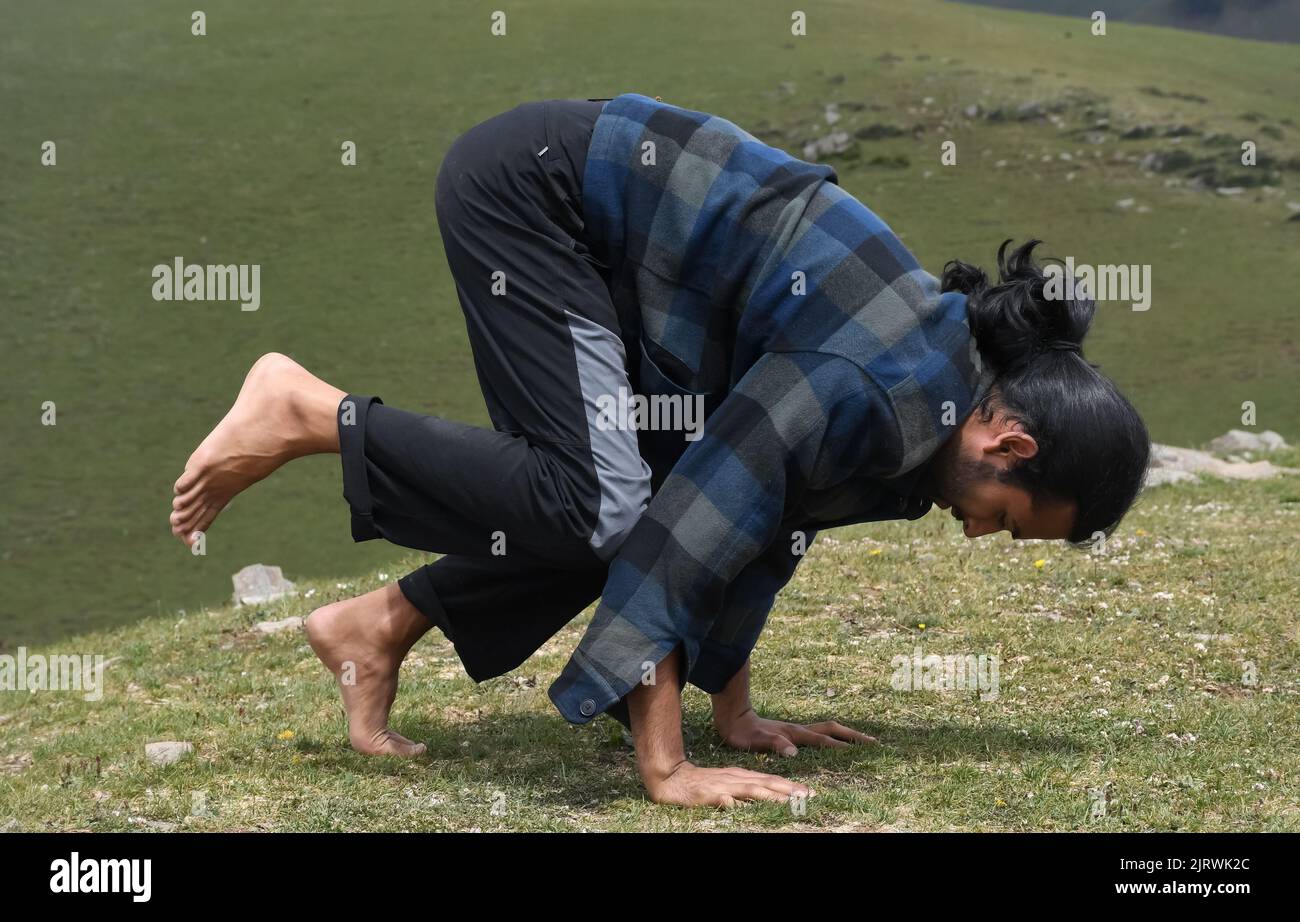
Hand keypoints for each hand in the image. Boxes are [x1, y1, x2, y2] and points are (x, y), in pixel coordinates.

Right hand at [644, 759, 811, 807]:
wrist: (671, 777)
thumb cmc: (700, 783)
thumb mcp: (726, 784)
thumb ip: (743, 789)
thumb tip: (765, 795)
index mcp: (740, 776)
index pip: (768, 779)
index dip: (787, 785)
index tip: (806, 791)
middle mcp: (734, 778)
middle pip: (764, 782)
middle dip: (786, 789)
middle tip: (806, 795)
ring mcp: (722, 785)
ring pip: (749, 789)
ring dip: (768, 794)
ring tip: (786, 800)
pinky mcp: (707, 794)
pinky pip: (721, 799)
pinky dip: (731, 802)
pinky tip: (738, 805)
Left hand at [716, 708, 876, 755]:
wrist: (733, 718)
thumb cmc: (743, 732)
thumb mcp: (756, 741)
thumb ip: (775, 745)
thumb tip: (794, 752)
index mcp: (794, 733)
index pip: (824, 740)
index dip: (843, 746)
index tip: (863, 750)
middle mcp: (799, 730)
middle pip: (833, 730)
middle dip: (853, 736)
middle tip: (873, 743)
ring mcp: (796, 730)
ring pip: (827, 729)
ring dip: (845, 734)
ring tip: (861, 741)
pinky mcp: (791, 732)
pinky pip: (818, 733)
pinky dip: (832, 736)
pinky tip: (834, 742)